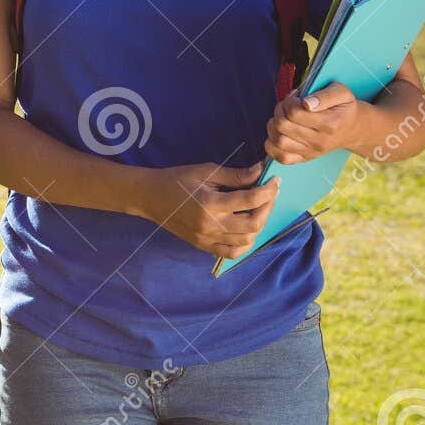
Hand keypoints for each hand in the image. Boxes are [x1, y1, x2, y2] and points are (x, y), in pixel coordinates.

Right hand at [141, 162, 280, 258]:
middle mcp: (212, 225)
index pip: (251, 199)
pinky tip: (247, 230)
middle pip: (254, 223)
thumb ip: (235, 175)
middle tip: (269, 194)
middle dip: (268, 207)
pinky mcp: (204, 246)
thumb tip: (261, 172)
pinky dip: (246, 244)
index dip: (269, 190)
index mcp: (211, 203)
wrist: (149, 197)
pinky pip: (232, 253)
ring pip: (247, 240)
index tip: (275, 180)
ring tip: (257, 209)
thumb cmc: (177, 179)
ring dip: (259, 224)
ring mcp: (208, 238)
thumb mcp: (206, 171)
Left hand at [264, 83, 357, 163]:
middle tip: (288, 106)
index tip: (296, 98)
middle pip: (282, 125)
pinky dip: (272, 145)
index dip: (289, 101)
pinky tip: (279, 133)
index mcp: (330, 124)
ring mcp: (312, 152)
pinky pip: (281, 158)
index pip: (294, 112)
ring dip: (274, 126)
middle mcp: (321, 141)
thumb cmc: (343, 107)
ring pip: (279, 141)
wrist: (352, 129)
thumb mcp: (341, 93)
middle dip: (280, 110)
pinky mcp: (305, 158)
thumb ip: (325, 95)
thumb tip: (306, 104)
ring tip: (283, 118)